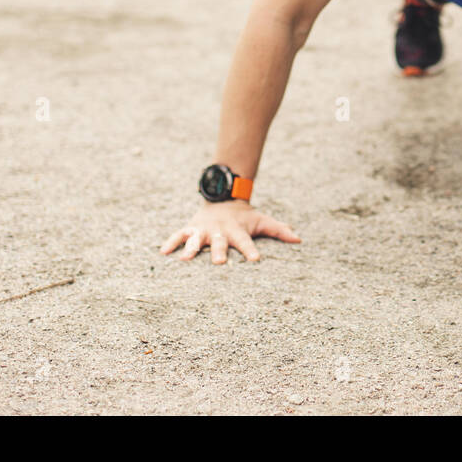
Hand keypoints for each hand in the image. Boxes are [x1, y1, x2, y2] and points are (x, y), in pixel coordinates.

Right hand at [160, 200, 300, 263]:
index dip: (250, 250)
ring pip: (196, 238)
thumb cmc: (245, 217)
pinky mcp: (190, 228)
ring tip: (184, 258)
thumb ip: (280, 230)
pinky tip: (163, 252)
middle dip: (218, 251)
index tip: (255, 259)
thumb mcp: (262, 221)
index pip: (246, 242)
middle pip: (219, 242)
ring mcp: (203, 229)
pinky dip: (170, 242)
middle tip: (218, 262)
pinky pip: (178, 235)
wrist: (224, 199)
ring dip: (190, 247)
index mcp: (238, 231)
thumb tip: (299, 239)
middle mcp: (220, 231)